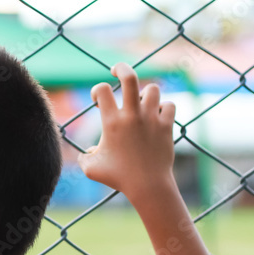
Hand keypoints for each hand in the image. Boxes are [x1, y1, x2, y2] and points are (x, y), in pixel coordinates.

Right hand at [77, 62, 176, 203]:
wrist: (148, 186)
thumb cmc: (118, 178)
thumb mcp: (91, 169)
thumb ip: (83, 157)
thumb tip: (86, 151)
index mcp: (112, 122)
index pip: (103, 90)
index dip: (98, 90)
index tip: (99, 101)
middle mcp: (132, 116)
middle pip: (129, 77)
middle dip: (121, 68)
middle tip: (116, 70)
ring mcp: (152, 119)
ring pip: (152, 89)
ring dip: (145, 94)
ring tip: (140, 104)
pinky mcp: (167, 126)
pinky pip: (169, 105)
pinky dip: (163, 108)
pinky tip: (157, 117)